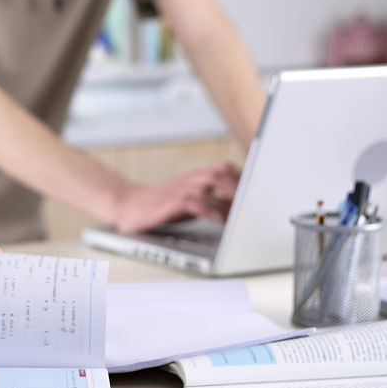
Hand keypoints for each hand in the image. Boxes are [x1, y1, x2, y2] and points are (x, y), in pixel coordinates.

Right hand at [111, 162, 239, 233]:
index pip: (225, 169)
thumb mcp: (192, 202)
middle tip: (250, 203)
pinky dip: (206, 208)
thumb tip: (239, 208)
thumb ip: (214, 202)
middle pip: (220, 171)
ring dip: (226, 197)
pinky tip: (215, 218)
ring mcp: (179, 189)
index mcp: (197, 178)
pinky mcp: (168, 202)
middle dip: (238, 185)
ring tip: (237, 214)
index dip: (243, 178)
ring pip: (208, 182)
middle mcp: (190, 180)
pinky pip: (190, 200)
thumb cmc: (162, 206)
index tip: (257, 191)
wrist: (129, 206)